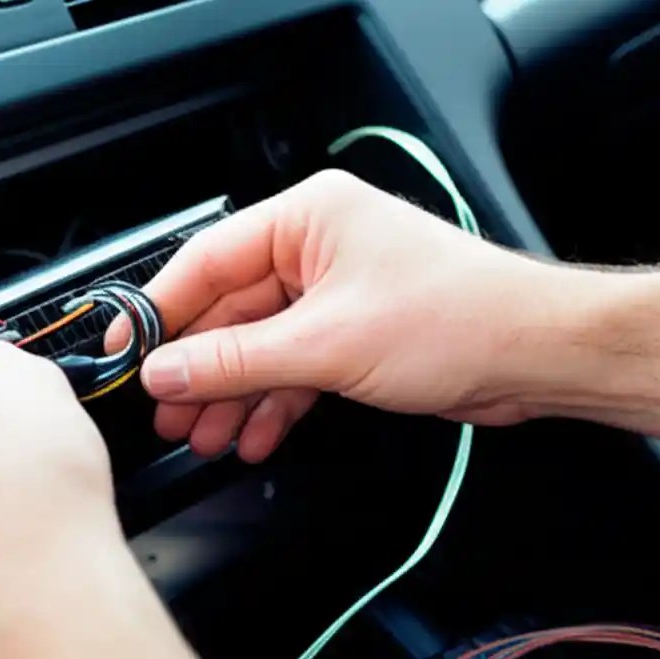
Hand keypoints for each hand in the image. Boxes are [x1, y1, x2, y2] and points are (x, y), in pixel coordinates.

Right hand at [111, 170, 593, 462]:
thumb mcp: (326, 344)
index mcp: (307, 220)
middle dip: (200, 368)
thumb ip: (237, 360)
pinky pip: (295, 369)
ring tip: (203, 435)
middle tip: (166, 411)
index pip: (208, 261)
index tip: (129, 351)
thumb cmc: (457, 317)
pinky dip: (275, 403)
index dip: (163, 310)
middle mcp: (319, 250)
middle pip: (232, 311)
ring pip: (262, 347)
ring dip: (233, 395)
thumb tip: (169, 369)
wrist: (530, 356)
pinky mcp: (356, 336)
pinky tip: (255, 437)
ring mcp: (337, 295)